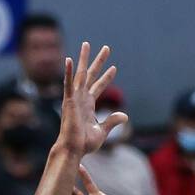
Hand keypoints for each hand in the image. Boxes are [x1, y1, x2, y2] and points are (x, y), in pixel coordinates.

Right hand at [58, 42, 127, 158]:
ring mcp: (74, 98)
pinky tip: (70, 60)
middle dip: (98, 61)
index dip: (107, 77)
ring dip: (83, 59)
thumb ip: (112, 121)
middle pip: (91, 75)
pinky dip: (69, 72)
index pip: (98, 87)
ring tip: (87, 44)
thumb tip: (125, 115)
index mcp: (88, 105)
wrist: (73, 149)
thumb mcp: (102, 131)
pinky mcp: (69, 102)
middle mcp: (81, 98)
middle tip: (106, 48)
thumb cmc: (84, 144)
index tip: (114, 68)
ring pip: (80, 74)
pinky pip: (69, 84)